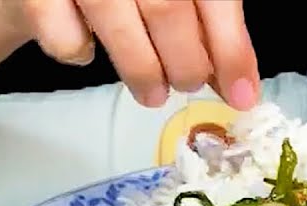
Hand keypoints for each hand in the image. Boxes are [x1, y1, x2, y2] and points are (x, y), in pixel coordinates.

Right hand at [17, 0, 259, 109]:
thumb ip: (208, 27)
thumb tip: (239, 87)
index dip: (231, 49)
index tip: (242, 96)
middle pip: (167, 6)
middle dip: (186, 62)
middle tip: (187, 85)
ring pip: (117, 18)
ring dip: (142, 69)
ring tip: (152, 92)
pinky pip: (63, 34)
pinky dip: (81, 53)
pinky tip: (89, 50)